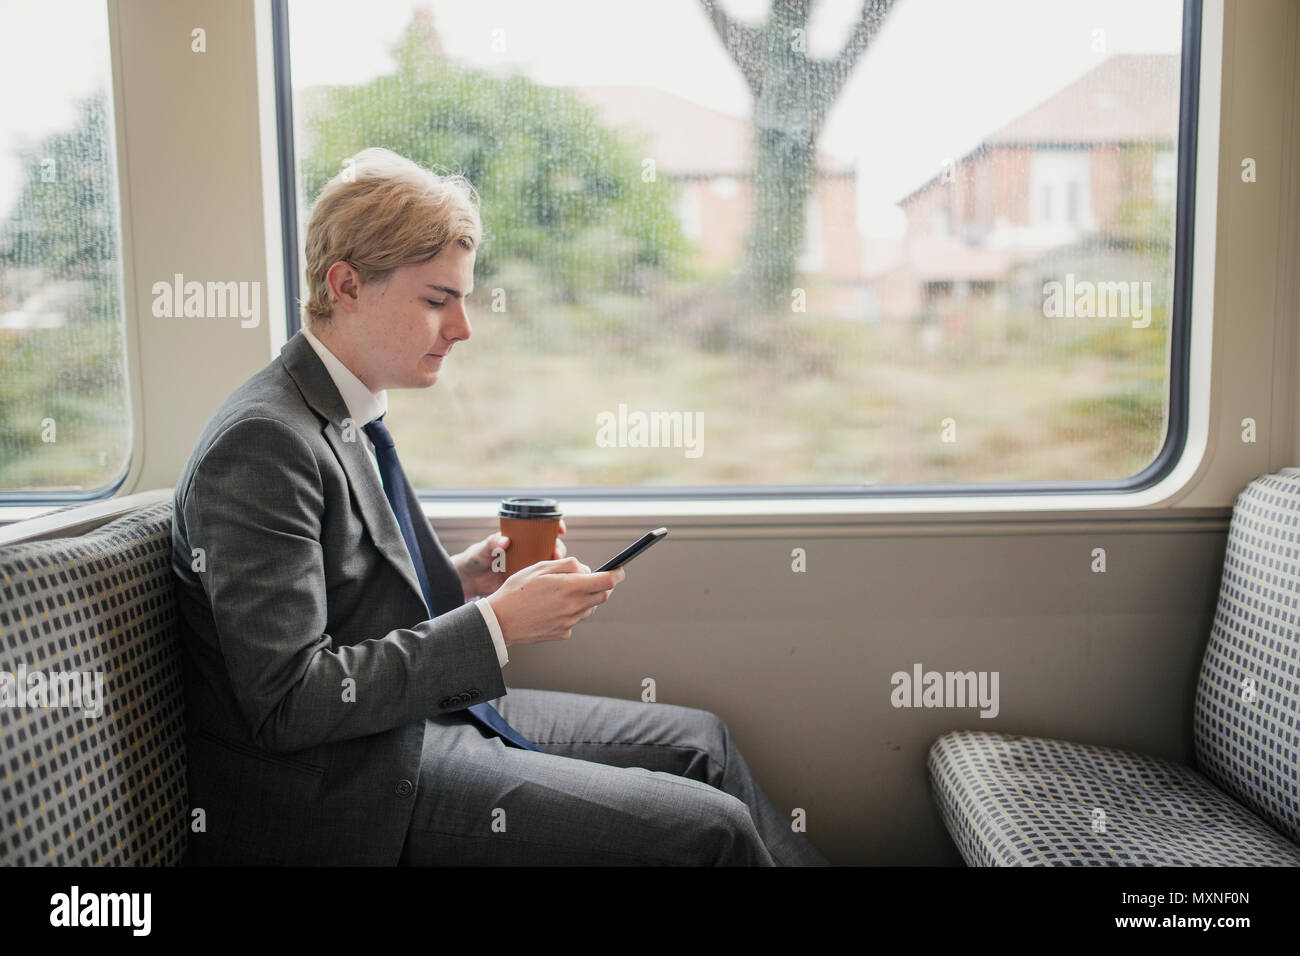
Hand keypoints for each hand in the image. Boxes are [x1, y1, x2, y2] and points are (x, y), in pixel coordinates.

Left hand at [455, 519, 567, 597]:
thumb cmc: (476, 558)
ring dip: (557, 566)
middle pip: (551, 546)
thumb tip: (506, 541)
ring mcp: (527, 565)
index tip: (561, 529)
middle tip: (556, 554)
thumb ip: (493, 542)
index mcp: (519, 538)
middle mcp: (527, 550)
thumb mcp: (483, 548)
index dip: (555, 526)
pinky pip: (541, 580)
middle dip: (559, 549)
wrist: (470, 580)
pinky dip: (548, 581)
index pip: (542, 528)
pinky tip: (553, 584)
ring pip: (549, 563)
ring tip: (557, 570)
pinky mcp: (526, 581)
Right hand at [486, 557, 625, 646]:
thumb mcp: (539, 568)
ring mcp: (569, 622)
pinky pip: (575, 620)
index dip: (617, 574)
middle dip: (602, 586)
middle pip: (603, 595)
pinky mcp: (562, 633)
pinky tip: (553, 608)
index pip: (608, 581)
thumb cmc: (516, 591)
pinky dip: (571, 612)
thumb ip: (567, 565)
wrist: (500, 622)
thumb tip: (584, 568)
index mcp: (571, 587)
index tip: (619, 570)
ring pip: (590, 608)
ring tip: (564, 593)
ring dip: (586, 598)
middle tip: (589, 579)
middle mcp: (574, 606)